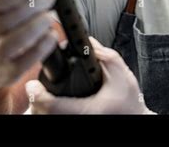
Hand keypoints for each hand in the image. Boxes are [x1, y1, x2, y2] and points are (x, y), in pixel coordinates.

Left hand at [26, 37, 155, 113]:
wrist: (135, 121)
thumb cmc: (129, 105)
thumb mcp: (121, 75)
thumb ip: (105, 56)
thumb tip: (88, 42)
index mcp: (84, 109)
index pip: (50, 105)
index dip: (37, 93)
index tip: (33, 84)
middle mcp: (76, 119)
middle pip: (41, 113)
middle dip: (37, 98)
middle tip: (37, 87)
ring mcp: (72, 125)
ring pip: (43, 119)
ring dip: (39, 108)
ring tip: (42, 97)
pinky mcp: (70, 127)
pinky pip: (49, 121)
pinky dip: (47, 114)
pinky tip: (50, 107)